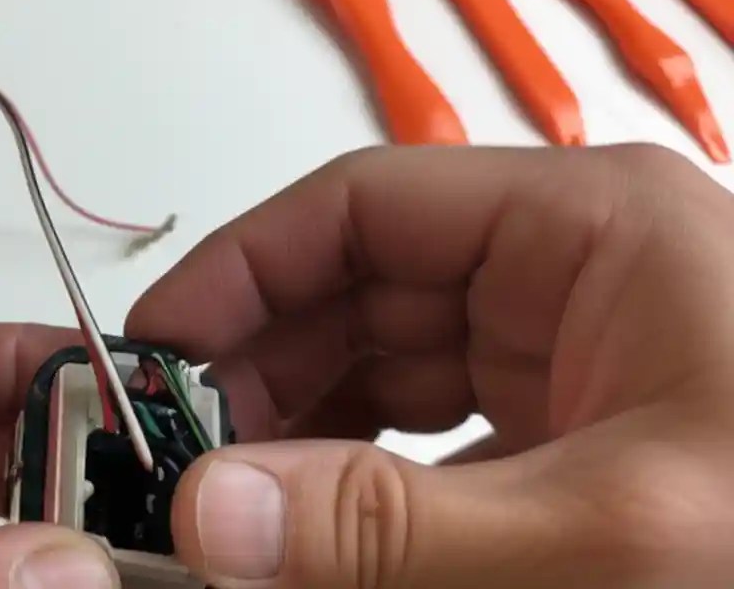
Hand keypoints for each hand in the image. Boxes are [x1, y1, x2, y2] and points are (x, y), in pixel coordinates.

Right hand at [129, 145, 733, 588]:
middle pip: (359, 295)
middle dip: (261, 378)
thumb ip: (390, 527)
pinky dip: (365, 493)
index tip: (152, 355)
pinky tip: (316, 543)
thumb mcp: (598, 534)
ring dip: (302, 442)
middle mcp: (570, 277)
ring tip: (229, 514)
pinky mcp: (575, 442)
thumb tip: (209, 511)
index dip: (240, 273)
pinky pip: (433, 446)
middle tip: (175, 463)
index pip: (362, 207)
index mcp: (586, 228)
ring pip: (386, 376)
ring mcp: (572, 362)